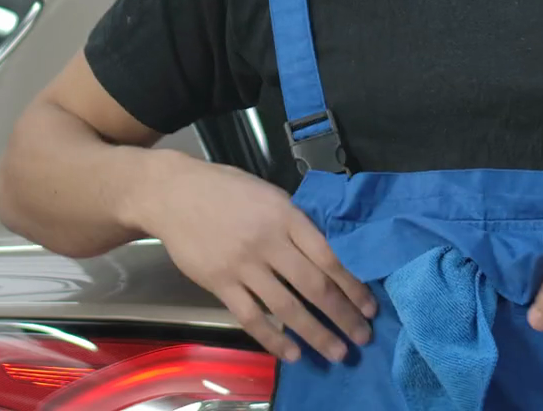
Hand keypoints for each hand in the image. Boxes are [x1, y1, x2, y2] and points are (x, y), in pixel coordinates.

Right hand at [130, 153, 376, 362]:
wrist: (173, 194)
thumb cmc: (224, 190)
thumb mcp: (268, 194)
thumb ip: (294, 222)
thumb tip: (324, 253)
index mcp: (286, 216)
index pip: (329, 256)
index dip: (352, 285)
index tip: (370, 307)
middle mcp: (268, 241)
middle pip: (314, 285)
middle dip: (343, 315)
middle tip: (362, 338)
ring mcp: (243, 264)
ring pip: (287, 306)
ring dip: (315, 333)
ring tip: (336, 352)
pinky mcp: (219, 283)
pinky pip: (251, 317)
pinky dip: (273, 338)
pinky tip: (292, 353)